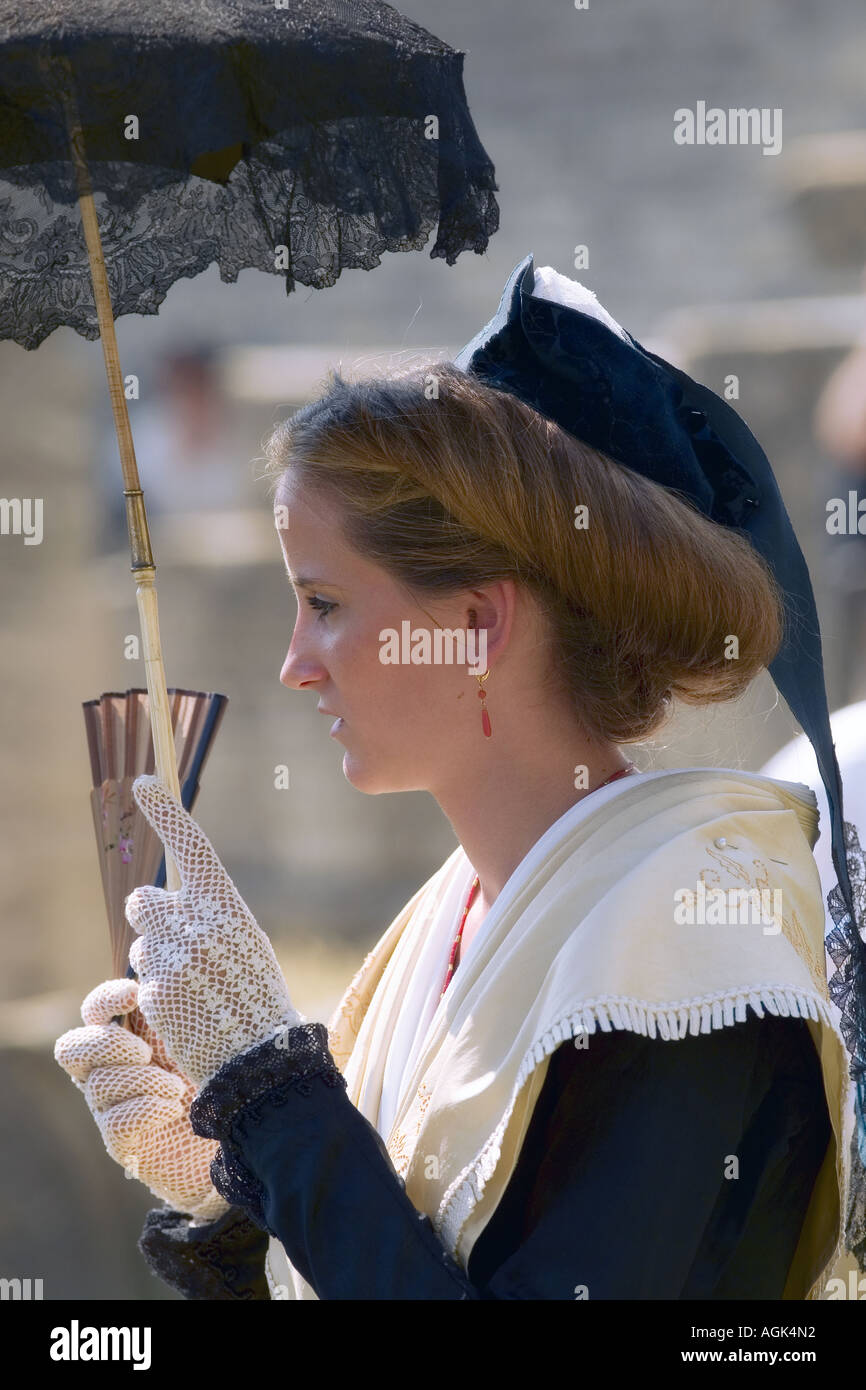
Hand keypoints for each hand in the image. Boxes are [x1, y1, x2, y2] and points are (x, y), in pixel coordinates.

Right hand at [54, 977, 229, 1221]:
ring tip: (179, 1087)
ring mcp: (113, 1108)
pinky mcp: (123, 1143)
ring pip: (99, 1085)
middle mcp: (112, 1071)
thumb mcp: (207, 1033)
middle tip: (146, 1051)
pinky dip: (146, 1109)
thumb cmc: (222, 1072)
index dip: (105, 1000)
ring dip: (142, 1080)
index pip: (94, 1012)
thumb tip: (167, 969)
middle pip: (72, 1049)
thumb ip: (185, 1006)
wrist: (239, 1132)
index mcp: (128, 1037)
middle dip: (107, 1044)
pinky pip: (114, 1122)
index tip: (135, 993)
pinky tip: (174, 1109)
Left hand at [125, 775, 302, 1089]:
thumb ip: (209, 915)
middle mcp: (197, 923)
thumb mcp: (245, 942)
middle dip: (151, 917)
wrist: (260, 1058)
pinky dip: (160, 992)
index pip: (190, 845)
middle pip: (143, 900)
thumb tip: (171, 898)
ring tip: (192, 986)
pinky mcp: (155, 991)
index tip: (144, 784)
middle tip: (175, 941)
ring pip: (141, 943)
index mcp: (226, 905)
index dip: (165, 812)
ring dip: (157, 958)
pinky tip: (186, 1009)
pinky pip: (142, 979)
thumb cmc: (257, 997)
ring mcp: (173, 957)